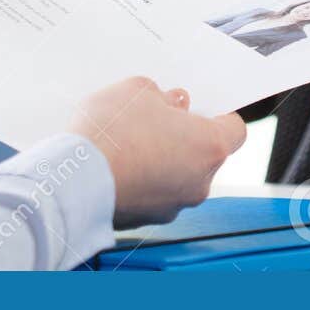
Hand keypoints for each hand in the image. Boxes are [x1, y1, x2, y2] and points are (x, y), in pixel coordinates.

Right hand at [70, 76, 246, 227]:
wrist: (75, 180)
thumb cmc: (111, 135)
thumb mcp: (137, 90)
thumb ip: (161, 95)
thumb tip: (166, 104)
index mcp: (209, 147)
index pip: (234, 130)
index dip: (218, 115)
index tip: (201, 109)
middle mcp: (199, 183)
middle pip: (203, 154)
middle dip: (182, 136)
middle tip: (155, 119)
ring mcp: (173, 206)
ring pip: (177, 176)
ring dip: (161, 160)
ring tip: (128, 141)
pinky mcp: (146, 219)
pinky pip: (153, 193)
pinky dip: (142, 180)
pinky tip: (118, 164)